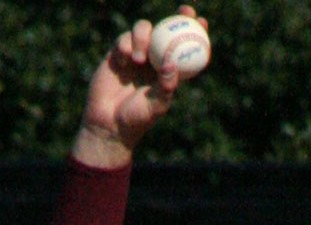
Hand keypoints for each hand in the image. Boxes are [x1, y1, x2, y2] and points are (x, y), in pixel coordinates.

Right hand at [73, 7, 206, 166]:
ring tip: (139, 59)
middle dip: (175, 18)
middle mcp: (153, 59)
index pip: (183, 47)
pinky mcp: (116, 54)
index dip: (193, 32)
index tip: (201, 21)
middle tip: (182, 13)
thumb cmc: (137, 118)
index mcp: (168, 70)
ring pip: (143, 30)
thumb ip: (166, 86)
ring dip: (142, 37)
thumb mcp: (156, 105)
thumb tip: (172, 64)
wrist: (109, 124)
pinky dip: (125, 45)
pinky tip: (125, 60)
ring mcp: (135, 55)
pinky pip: (122, 39)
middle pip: (165, 30)